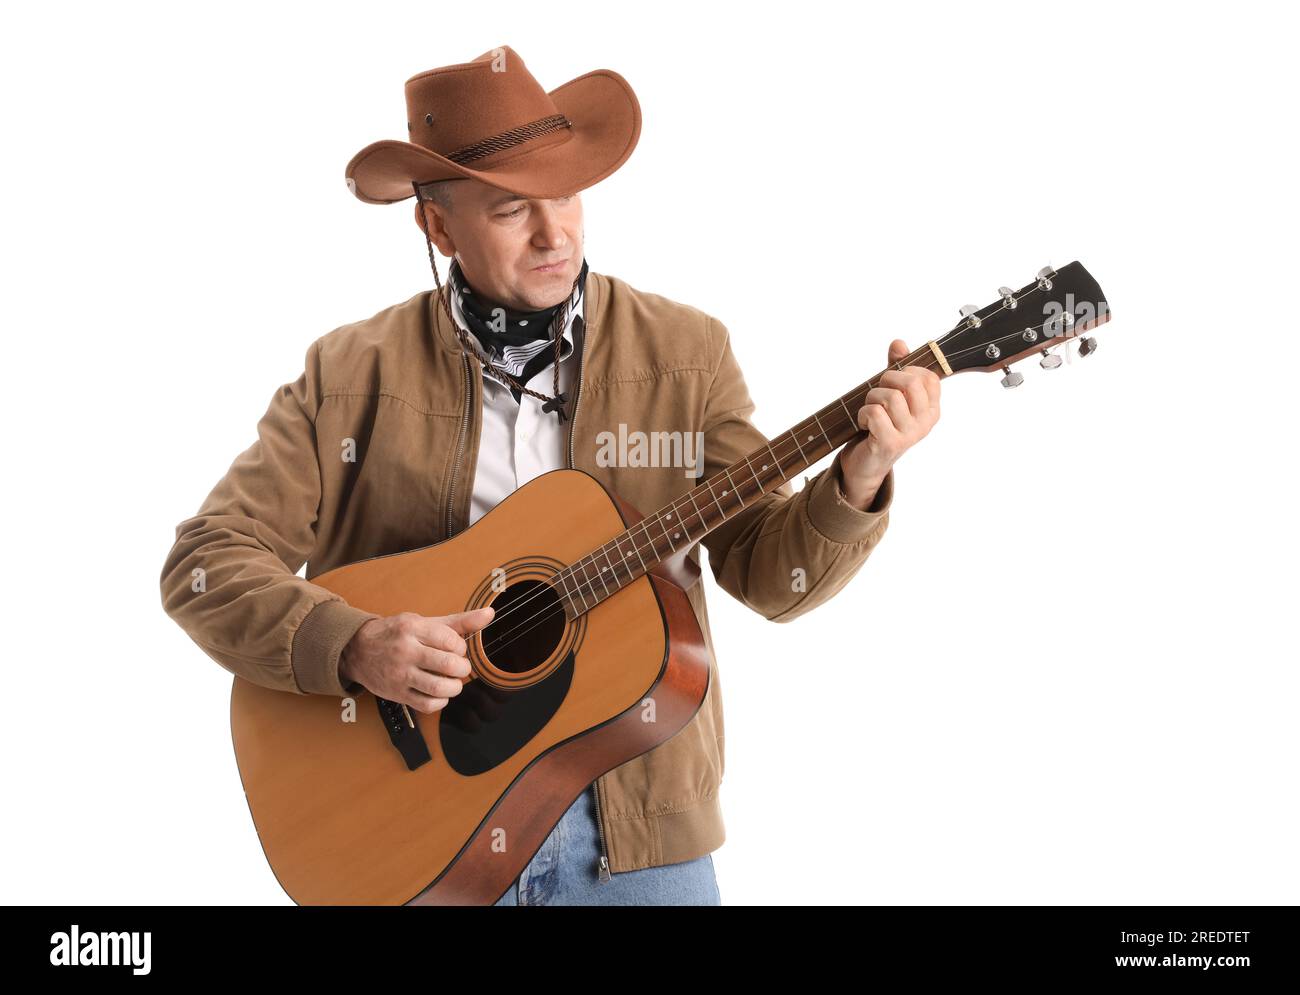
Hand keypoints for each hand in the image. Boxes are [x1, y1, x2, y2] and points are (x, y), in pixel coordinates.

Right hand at [339, 607, 494, 712]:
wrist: (357, 650)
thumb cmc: (396, 634)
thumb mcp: (425, 622)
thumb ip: (459, 621)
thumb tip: (490, 614)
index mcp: (412, 629)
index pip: (450, 641)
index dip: (460, 648)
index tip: (456, 649)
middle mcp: (405, 651)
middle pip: (448, 665)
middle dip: (462, 668)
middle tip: (459, 667)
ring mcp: (400, 674)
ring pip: (439, 688)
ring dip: (454, 687)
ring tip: (452, 681)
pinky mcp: (397, 694)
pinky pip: (427, 705)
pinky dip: (440, 701)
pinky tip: (439, 692)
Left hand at [839, 339, 940, 508]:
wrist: (865, 464)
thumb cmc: (879, 426)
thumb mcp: (890, 394)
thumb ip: (896, 368)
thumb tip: (899, 343)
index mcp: (931, 410)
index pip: (927, 376)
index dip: (906, 370)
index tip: (893, 381)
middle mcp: (925, 422)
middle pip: (911, 382)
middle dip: (886, 379)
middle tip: (876, 393)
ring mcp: (910, 434)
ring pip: (890, 396)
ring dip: (871, 399)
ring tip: (870, 411)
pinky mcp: (891, 443)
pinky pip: (875, 413)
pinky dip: (863, 414)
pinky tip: (865, 425)